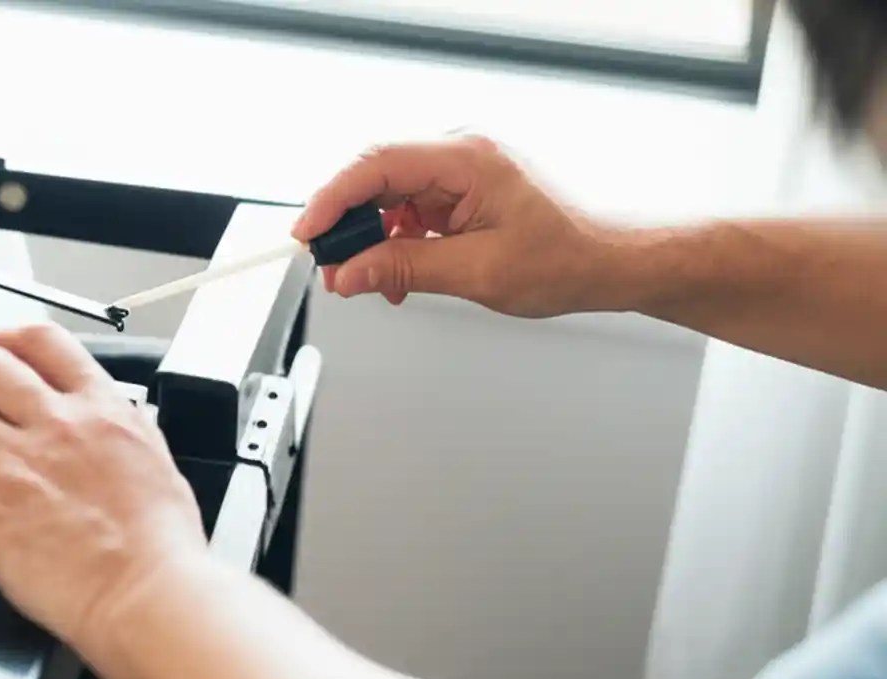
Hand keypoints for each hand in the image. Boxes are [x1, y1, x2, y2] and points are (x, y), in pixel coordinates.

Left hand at [0, 323, 205, 649]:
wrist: (146, 594)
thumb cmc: (161, 545)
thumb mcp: (158, 461)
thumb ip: (123, 432)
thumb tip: (107, 422)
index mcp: (101, 408)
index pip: (41, 340)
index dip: (9, 342)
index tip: (2, 355)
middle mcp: (55, 424)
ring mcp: (15, 463)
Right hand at [292, 134, 619, 316]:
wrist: (611, 261)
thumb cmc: (568, 257)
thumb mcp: (476, 273)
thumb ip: (404, 268)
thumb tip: (349, 273)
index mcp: (467, 158)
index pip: (376, 165)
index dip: (331, 199)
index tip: (307, 235)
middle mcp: (460, 154)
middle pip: (375, 178)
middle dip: (348, 226)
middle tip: (333, 269)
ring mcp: (460, 171)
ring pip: (388, 198)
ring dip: (373, 241)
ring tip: (374, 283)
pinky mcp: (460, 191)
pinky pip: (409, 210)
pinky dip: (396, 243)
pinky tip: (399, 275)